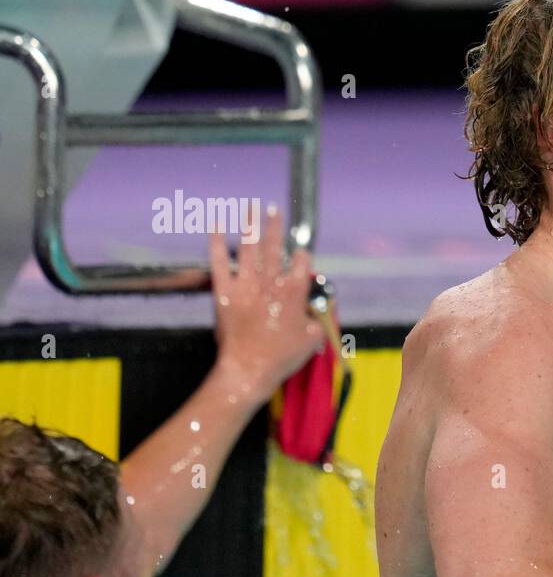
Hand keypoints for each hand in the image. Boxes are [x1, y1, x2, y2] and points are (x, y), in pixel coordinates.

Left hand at [208, 206, 323, 402]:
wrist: (249, 369)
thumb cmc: (282, 358)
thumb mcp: (311, 340)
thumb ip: (315, 320)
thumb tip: (313, 313)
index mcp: (294, 293)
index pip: (301, 262)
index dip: (301, 256)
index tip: (300, 254)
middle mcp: (271, 283)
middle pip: (275, 246)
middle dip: (276, 225)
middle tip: (274, 209)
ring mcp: (246, 285)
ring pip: (249, 247)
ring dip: (250, 225)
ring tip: (251, 207)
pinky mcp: (224, 292)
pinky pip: (218, 262)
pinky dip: (214, 242)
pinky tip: (213, 225)